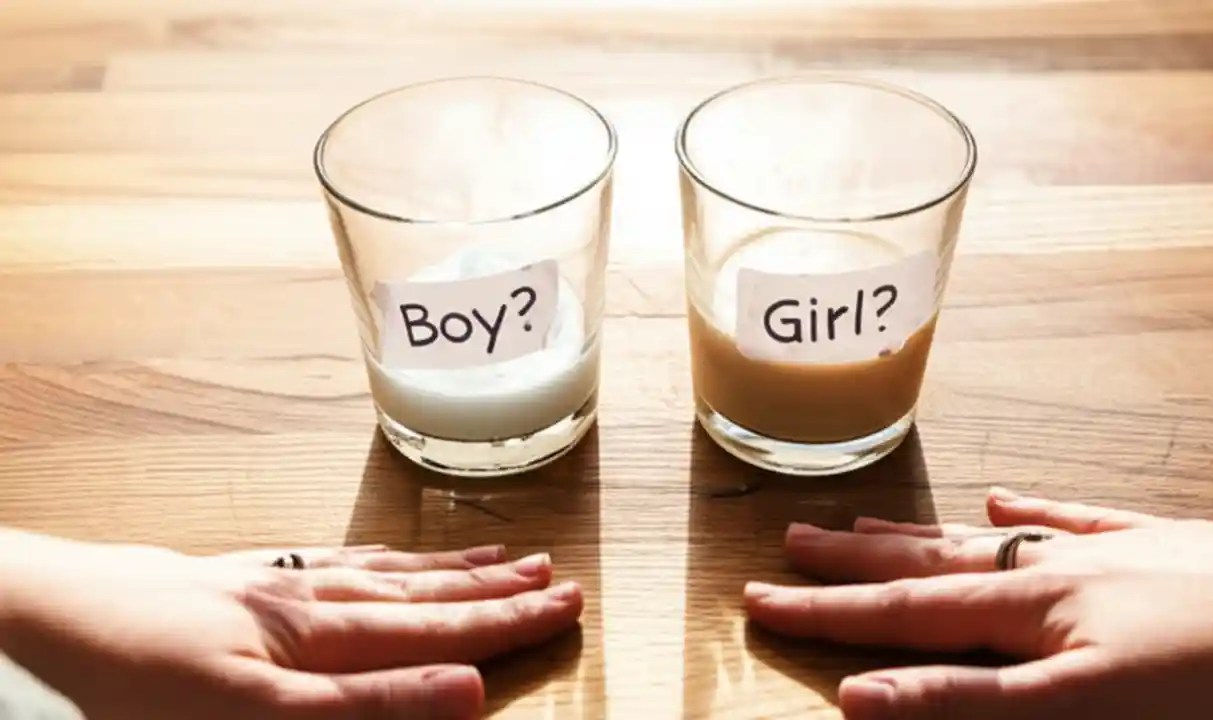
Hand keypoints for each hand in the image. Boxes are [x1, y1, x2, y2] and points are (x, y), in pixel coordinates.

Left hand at [0, 530, 582, 719]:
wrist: (54, 619)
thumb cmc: (145, 681)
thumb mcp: (262, 715)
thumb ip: (368, 703)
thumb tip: (466, 693)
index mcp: (326, 633)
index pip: (441, 629)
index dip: (509, 621)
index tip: (565, 604)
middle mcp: (315, 598)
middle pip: (425, 594)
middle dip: (495, 590)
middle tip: (555, 575)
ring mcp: (282, 582)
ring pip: (387, 572)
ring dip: (450, 569)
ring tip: (500, 558)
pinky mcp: (248, 578)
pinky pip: (338, 560)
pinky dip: (382, 558)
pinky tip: (390, 557)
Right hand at [744, 488, 1212, 718]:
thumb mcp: (1082, 710)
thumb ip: (968, 698)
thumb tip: (860, 694)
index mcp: (1029, 607)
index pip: (902, 612)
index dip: (826, 610)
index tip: (759, 598)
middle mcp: (1055, 566)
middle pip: (932, 563)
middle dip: (856, 560)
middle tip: (792, 541)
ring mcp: (1108, 550)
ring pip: (991, 538)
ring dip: (924, 534)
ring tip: (869, 522)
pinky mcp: (1164, 545)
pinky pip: (1080, 519)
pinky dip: (1034, 511)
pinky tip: (1003, 499)